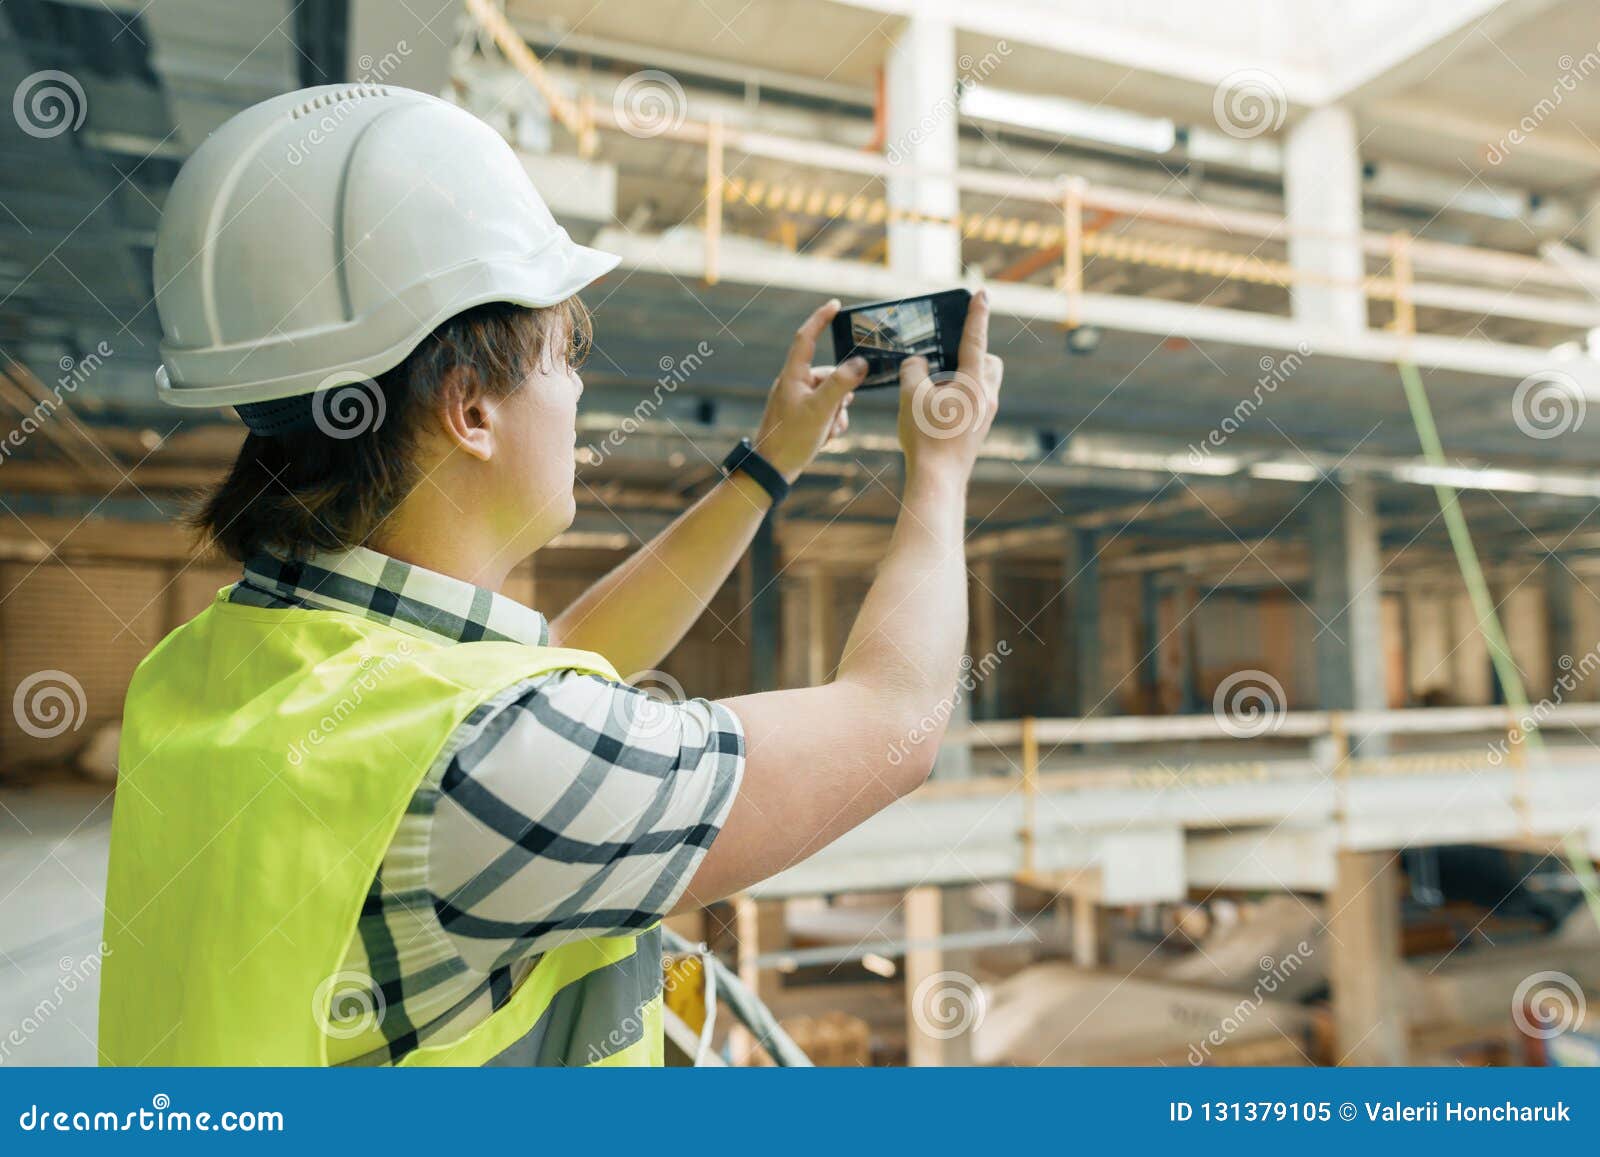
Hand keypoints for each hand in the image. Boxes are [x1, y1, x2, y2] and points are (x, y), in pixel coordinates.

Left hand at [752, 300, 866, 481]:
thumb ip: (841, 383)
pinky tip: (826, 438)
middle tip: (836, 414)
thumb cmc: (791, 438)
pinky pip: (825, 411)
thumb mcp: (821, 409)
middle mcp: (793, 384)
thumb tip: (860, 362)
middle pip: (829, 375)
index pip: (806, 337)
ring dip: (837, 413)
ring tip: (828, 431)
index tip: (835, 305)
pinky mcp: (800, 417)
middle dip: (841, 394)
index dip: (821, 319)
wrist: (772, 470)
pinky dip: (831, 423)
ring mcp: (796, 401)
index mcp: (793, 375)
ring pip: (831, 396)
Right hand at [897, 288, 1002, 478]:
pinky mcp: (978, 431)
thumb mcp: (910, 395)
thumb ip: (913, 369)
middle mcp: (986, 396)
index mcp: (974, 381)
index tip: (982, 293)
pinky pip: (974, 403)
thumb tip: (917, 361)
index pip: (976, 338)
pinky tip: (934, 410)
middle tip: (946, 358)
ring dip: (962, 378)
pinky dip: (958, 398)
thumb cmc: (925, 437)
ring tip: (932, 389)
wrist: (938, 480)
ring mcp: (985, 415)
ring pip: (982, 384)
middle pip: (989, 362)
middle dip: (974, 354)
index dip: (976, 313)